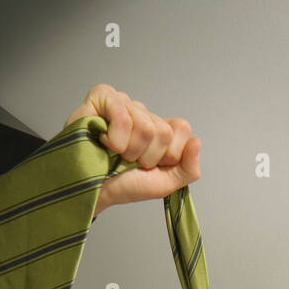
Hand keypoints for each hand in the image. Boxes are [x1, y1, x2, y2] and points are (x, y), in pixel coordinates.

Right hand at [64, 83, 201, 211]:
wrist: (91, 192)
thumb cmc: (121, 185)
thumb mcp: (163, 184)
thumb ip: (189, 168)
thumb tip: (197, 142)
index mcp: (159, 129)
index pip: (182, 128)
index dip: (168, 154)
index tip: (150, 165)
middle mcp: (142, 113)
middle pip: (163, 131)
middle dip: (146, 157)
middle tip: (128, 161)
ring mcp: (123, 103)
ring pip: (145, 126)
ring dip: (129, 151)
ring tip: (114, 153)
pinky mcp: (103, 97)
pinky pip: (123, 116)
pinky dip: (115, 139)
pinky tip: (103, 141)